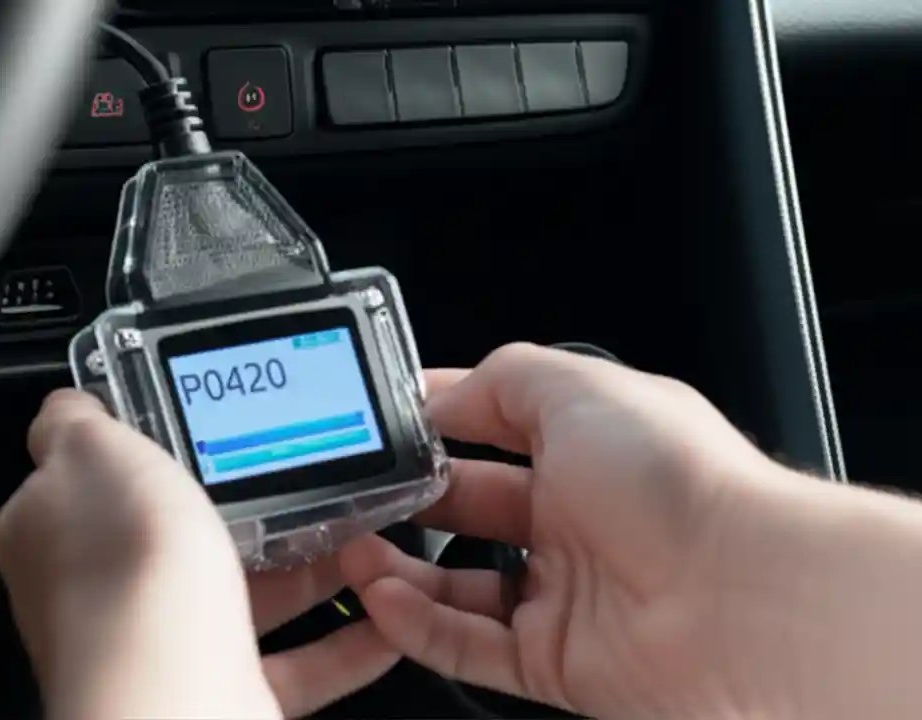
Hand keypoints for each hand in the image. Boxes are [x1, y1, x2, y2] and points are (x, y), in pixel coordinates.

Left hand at [0, 390, 397, 719]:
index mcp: (53, 534)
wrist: (172, 696)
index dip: (151, 448)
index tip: (215, 426)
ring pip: (241, 598)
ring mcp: (160, 649)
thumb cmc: (126, 566)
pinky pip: (292, 667)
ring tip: (362, 534)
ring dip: (310, 568)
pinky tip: (384, 615)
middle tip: (309, 474)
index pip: (95, 480)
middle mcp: (99, 598)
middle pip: (181, 538)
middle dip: (253, 507)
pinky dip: (344, 643)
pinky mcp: (217, 695)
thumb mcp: (89, 451)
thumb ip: (73, 421)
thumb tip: (68, 403)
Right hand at [341, 343, 789, 718]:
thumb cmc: (680, 485)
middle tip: (355, 492)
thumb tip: (440, 393)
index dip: (432, 424)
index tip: (376, 424)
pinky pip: (469, 644)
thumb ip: (502, 379)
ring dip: (398, 566)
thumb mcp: (580, 389)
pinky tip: (384, 599)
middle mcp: (578, 517)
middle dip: (408, 496)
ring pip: (458, 582)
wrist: (745, 602)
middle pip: (468, 507)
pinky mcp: (555, 660)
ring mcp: (566, 592)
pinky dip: (419, 625)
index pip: (490, 426)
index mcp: (588, 446)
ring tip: (354, 550)